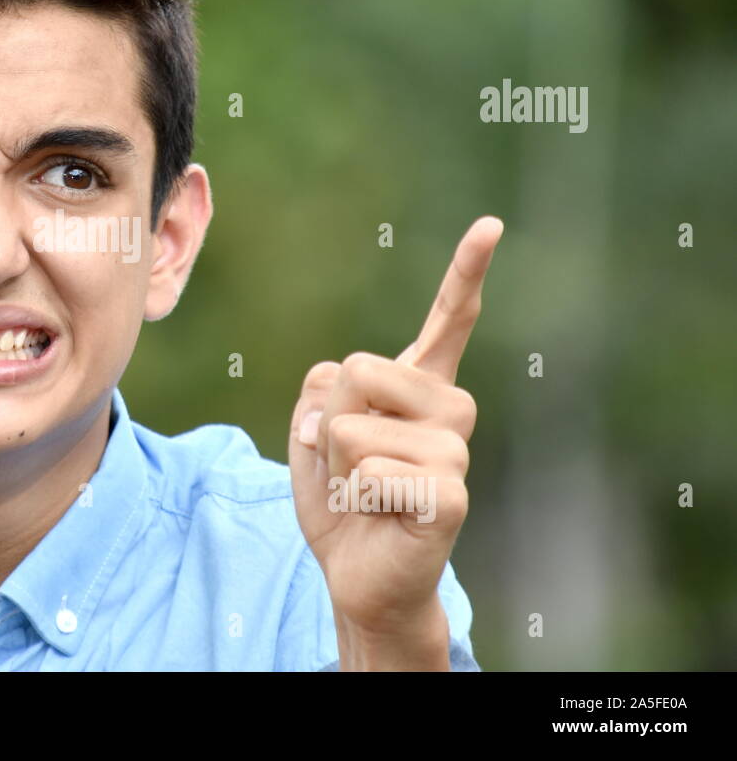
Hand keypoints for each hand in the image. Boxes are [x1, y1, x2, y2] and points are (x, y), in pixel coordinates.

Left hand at [287, 216, 503, 663]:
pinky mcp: (452, 494)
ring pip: (355, 425)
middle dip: (329, 418)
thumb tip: (343, 402)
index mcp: (418, 388)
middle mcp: (448, 410)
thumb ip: (320, 393)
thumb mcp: (312, 432)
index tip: (490, 226)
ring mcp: (455, 451)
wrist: (356, 577)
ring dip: (338, 466)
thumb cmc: (340, 502)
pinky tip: (382, 518)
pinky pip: (374, 472)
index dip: (466, 272)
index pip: (446, 321)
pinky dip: (356, 498)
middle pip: (357, 368)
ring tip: (366, 495)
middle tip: (352, 466)